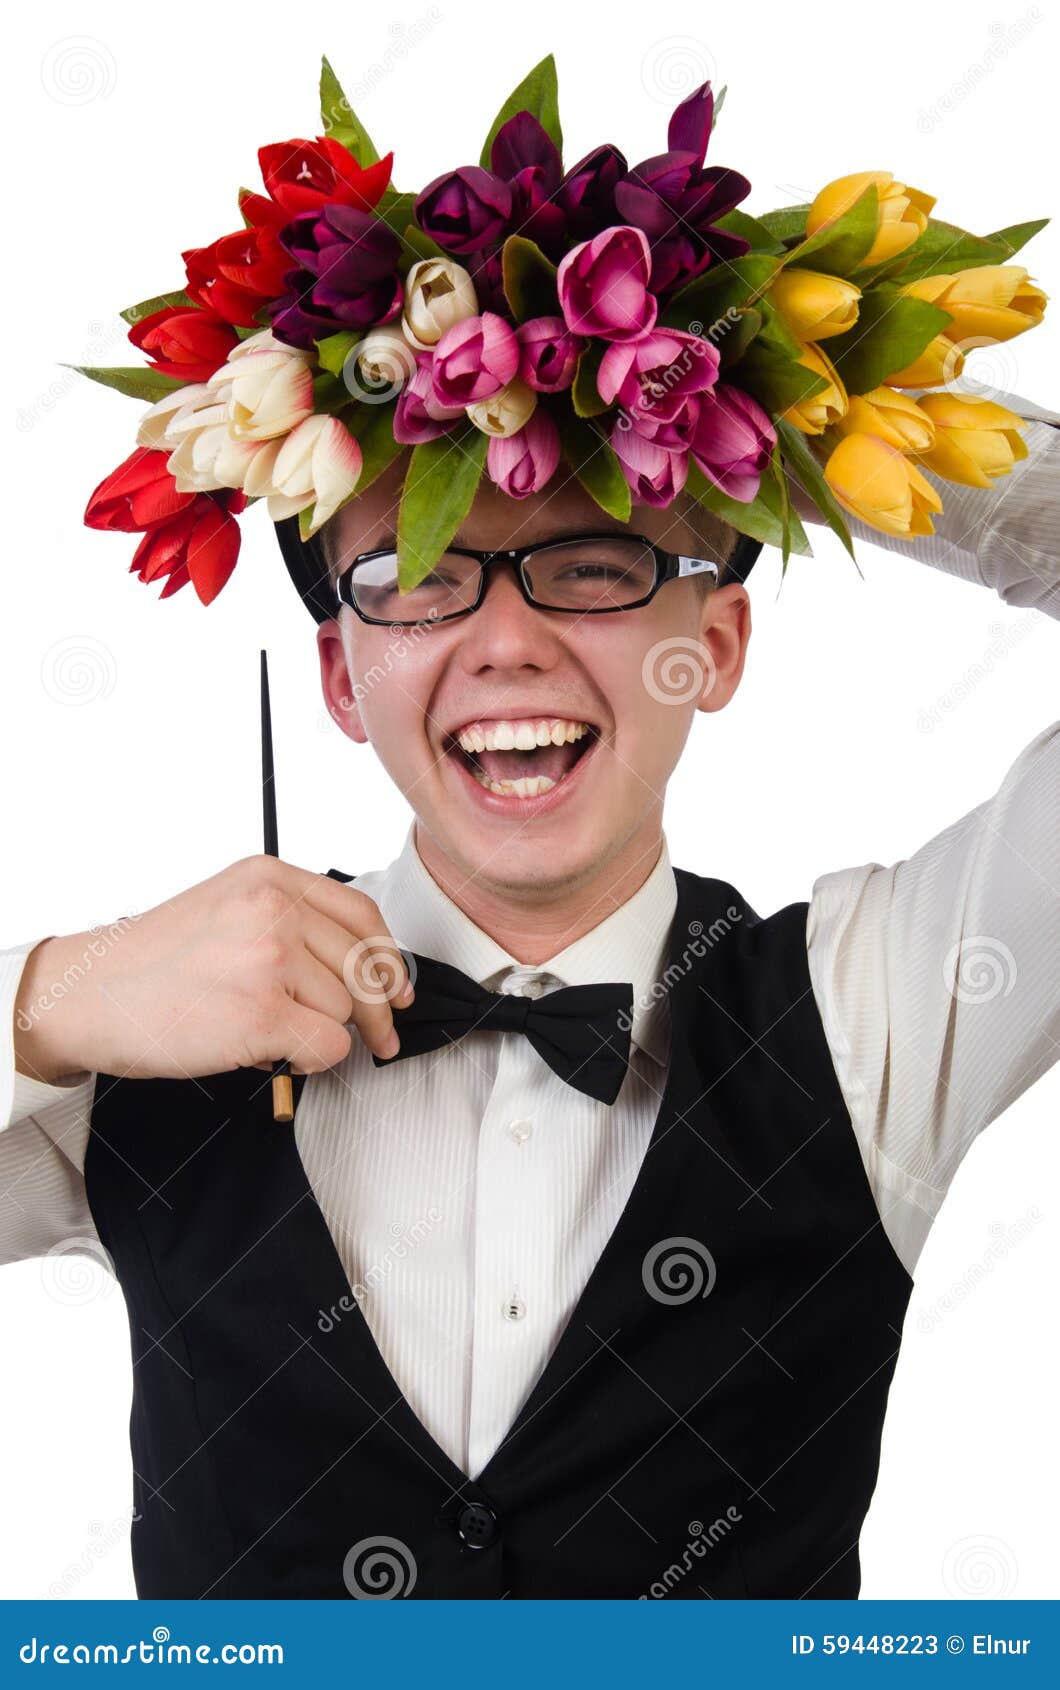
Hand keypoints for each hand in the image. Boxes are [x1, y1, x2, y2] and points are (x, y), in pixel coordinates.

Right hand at [13, 856, 412, 1084]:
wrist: (90, 994)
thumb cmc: (155, 963)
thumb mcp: (226, 909)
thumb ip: (289, 922)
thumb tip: (360, 969)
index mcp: (269, 877)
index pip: (360, 913)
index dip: (387, 960)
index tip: (398, 991)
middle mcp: (274, 909)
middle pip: (364, 966)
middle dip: (378, 1012)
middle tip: (381, 1039)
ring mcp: (269, 958)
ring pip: (345, 1010)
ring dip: (322, 1034)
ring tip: (274, 1034)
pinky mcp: (261, 1012)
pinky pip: (328, 1045)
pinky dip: (313, 1062)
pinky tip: (277, 1055)